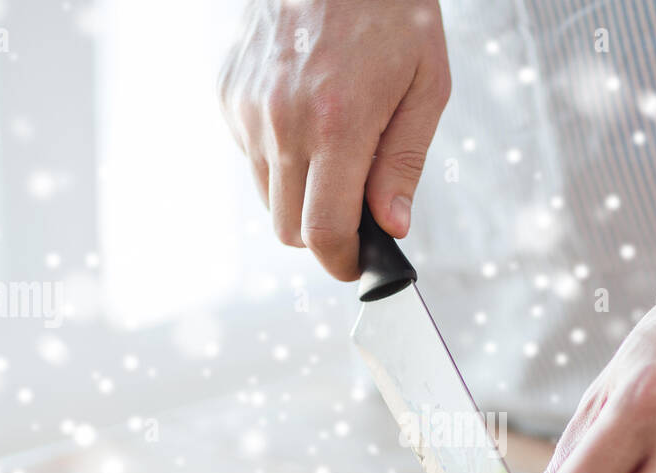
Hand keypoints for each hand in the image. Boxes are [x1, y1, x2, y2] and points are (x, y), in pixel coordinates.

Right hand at [218, 0, 450, 278]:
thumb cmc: (392, 10)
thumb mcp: (426, 85)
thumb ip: (404, 163)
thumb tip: (392, 227)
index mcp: (338, 124)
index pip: (323, 232)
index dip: (341, 262)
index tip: (355, 264)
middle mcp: (283, 121)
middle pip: (288, 228)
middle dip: (322, 235)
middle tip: (355, 213)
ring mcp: (248, 108)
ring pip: (267, 196)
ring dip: (299, 194)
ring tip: (334, 148)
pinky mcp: (228, 94)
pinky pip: (250, 155)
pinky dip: (278, 155)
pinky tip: (306, 114)